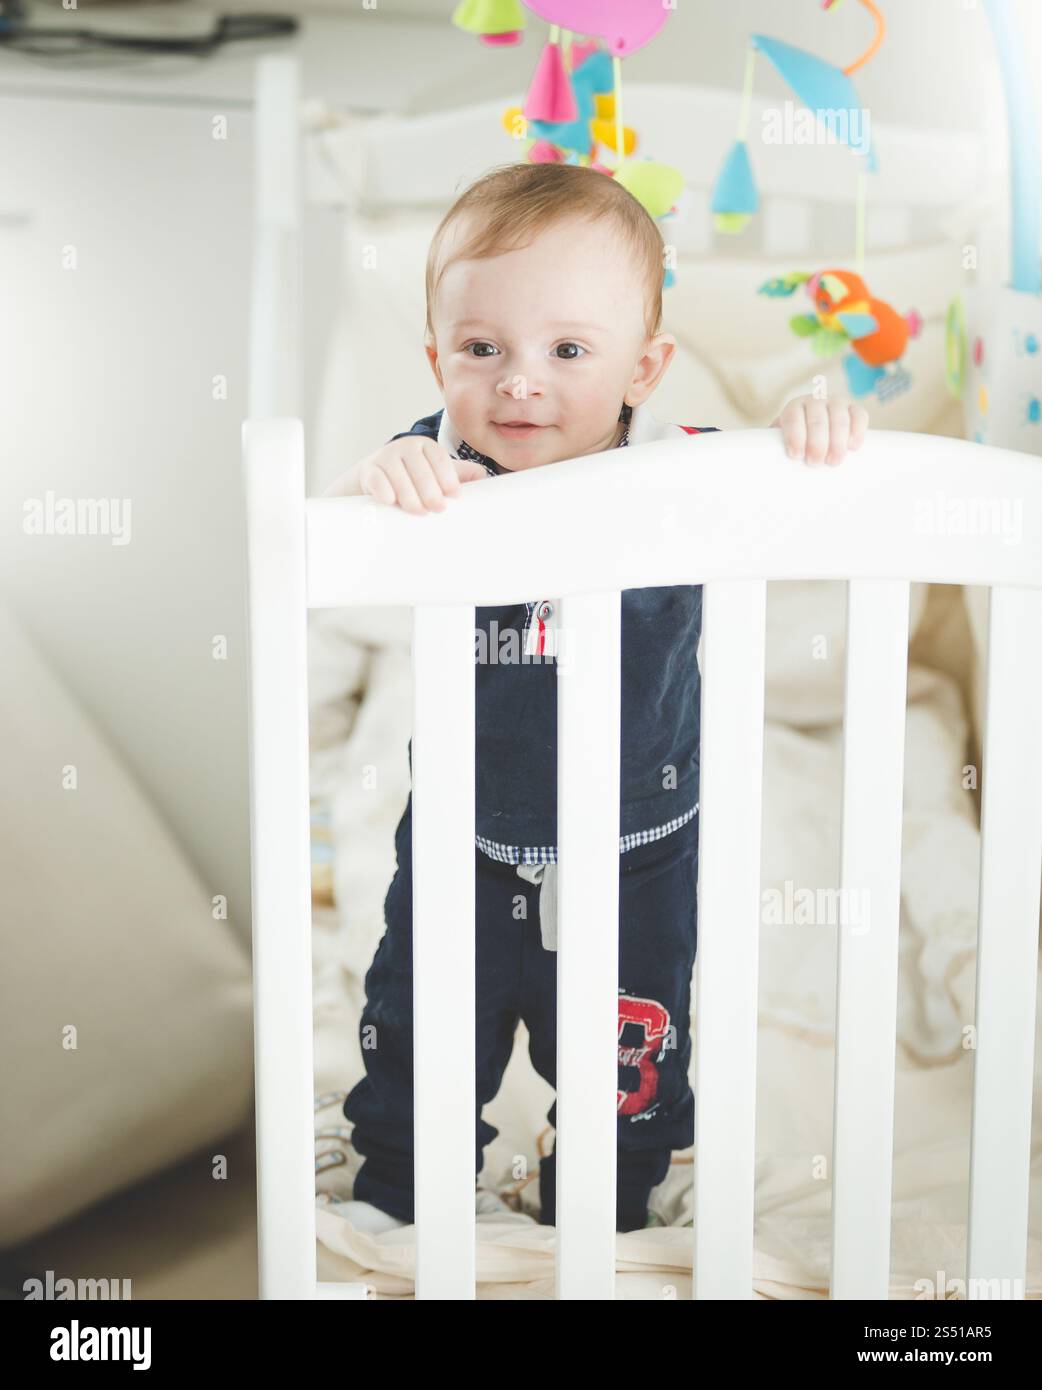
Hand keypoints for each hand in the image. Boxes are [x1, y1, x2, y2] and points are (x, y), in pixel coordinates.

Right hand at [330, 436, 488, 514]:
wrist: (377, 477)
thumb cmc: (413, 476)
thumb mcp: (436, 472)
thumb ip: (460, 473)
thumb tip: (484, 477)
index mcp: (426, 446)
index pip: (439, 458)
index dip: (448, 477)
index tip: (455, 495)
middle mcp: (405, 447)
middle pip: (420, 468)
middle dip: (431, 491)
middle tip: (438, 509)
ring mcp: (385, 457)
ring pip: (399, 475)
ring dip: (410, 495)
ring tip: (419, 511)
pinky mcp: (369, 471)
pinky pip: (377, 479)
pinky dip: (384, 490)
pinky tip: (391, 501)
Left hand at [770, 395, 868, 466]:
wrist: (815, 432)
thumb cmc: (797, 443)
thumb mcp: (782, 442)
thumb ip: (774, 449)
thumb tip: (764, 466)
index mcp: (794, 408)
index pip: (793, 418)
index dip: (794, 436)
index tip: (796, 455)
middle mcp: (815, 401)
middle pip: (817, 420)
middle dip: (817, 443)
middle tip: (815, 462)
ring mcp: (837, 403)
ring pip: (839, 419)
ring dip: (837, 441)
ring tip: (833, 462)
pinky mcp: (855, 409)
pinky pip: (860, 416)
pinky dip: (857, 430)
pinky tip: (853, 447)